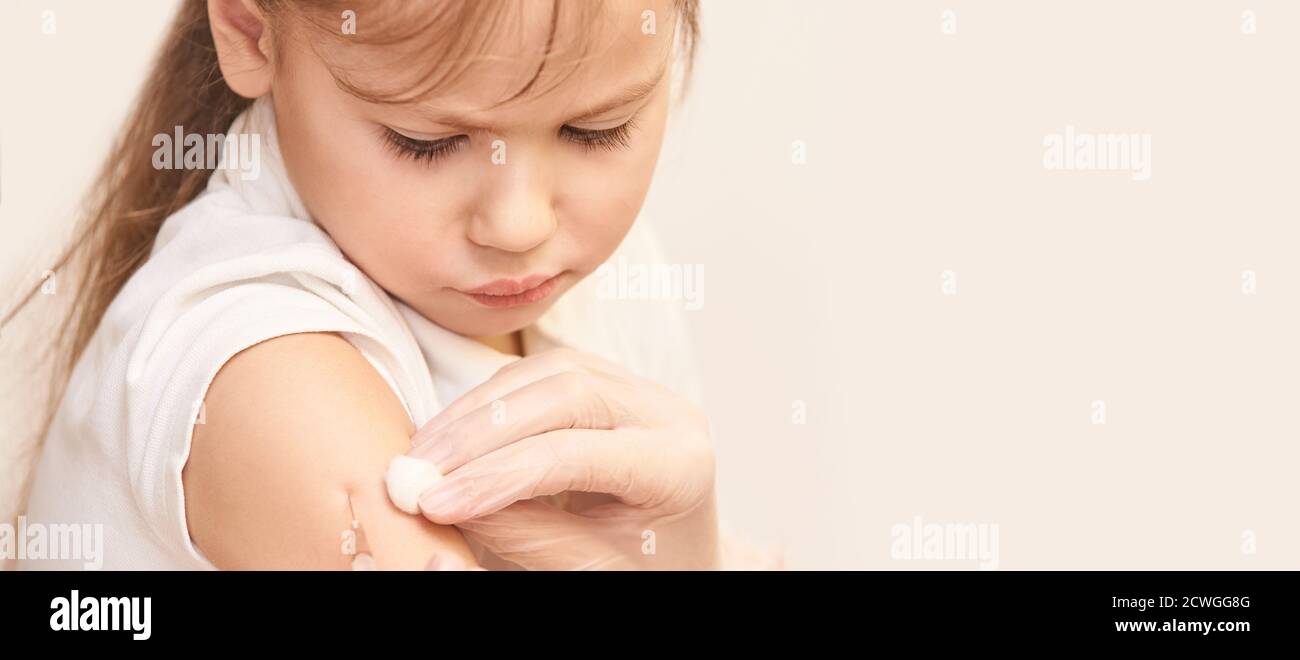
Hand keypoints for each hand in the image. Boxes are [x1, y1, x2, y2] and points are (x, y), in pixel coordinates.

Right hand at [403, 348, 720, 569]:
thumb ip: (521, 530)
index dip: (496, 474)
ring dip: (475, 412)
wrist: (671, 559)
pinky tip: (450, 433)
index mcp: (679, 465)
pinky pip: (541, 373)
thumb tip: (443, 497)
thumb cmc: (636, 569)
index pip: (575, 454)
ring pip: (546, 372)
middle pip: (563, 394)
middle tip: (417, 472)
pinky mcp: (609, 381)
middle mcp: (668, 414)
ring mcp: (641, 389)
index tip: (434, 502)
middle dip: (478, 433)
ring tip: (424, 455)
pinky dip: (489, 402)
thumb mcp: (583, 564)